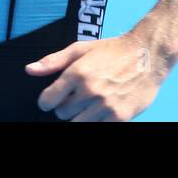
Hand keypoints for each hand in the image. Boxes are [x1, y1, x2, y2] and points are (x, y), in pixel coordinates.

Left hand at [26, 33, 164, 121]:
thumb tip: (30, 70)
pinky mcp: (120, 117)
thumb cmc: (113, 50)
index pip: (48, 99)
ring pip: (77, 124)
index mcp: (78, 72)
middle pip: (62, 113)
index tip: (51, 100)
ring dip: (79, 115)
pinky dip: (96, 121)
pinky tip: (101, 109)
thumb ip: (53, 61)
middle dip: (65, 106)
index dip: (47, 101)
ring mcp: (105, 105)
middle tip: (77, 96)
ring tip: (89, 103)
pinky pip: (97, 128)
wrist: (147, 54)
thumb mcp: (81, 49)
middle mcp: (90, 90)